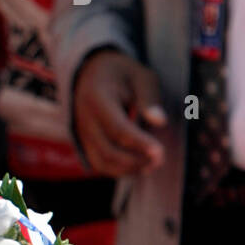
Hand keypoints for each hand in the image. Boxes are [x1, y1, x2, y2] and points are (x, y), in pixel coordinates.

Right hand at [72, 49, 166, 176]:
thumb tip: (160, 122)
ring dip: (128, 169)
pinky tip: (139, 166)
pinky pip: (100, 164)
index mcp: (98, 99)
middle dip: (136, 160)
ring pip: (103, 163)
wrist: (91, 74)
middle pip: (108, 151)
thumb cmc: (121, 74)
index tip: (160, 151)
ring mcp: (83, 135)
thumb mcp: (140, 75)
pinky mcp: (85, 144)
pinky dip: (119, 170)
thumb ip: (150, 98)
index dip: (139, 143)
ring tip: (151, 165)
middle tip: (160, 160)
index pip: (118, 128)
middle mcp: (86, 121)